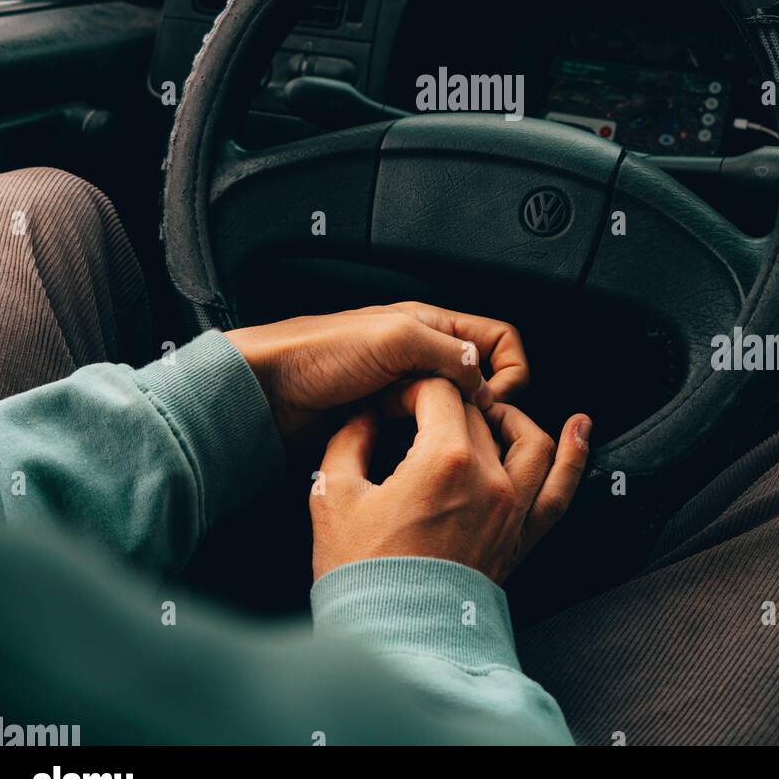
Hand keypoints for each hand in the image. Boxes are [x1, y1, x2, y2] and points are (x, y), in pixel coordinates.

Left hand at [225, 302, 529, 437]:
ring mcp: (406, 392)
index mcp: (433, 325)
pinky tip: (412, 453)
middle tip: (467, 425)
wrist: (268, 390)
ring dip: (452, 429)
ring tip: (435, 440)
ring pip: (455, 414)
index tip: (494, 400)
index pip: (501, 341)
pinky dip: (426, 446)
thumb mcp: (397, 338)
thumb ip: (450, 354)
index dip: (510, 370)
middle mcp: (424, 356)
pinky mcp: (387, 423)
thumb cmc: (320, 352)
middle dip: (482, 405)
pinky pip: (424, 436)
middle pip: (482, 381)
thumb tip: (488, 384)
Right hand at [310, 378, 590, 583]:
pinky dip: (575, 456)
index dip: (409, 391)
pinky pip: (560, 491)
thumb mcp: (333, 495)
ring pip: (529, 440)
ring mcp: (512, 509)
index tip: (389, 409)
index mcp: (444, 460)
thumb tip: (366, 417)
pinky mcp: (521, 538)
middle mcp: (489, 478)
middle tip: (413, 420)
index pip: (439, 392)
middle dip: (444, 405)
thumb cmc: (362, 574)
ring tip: (487, 412)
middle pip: (477, 414)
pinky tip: (580, 427)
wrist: (392, 644)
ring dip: (508, 417)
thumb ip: (350, 439)